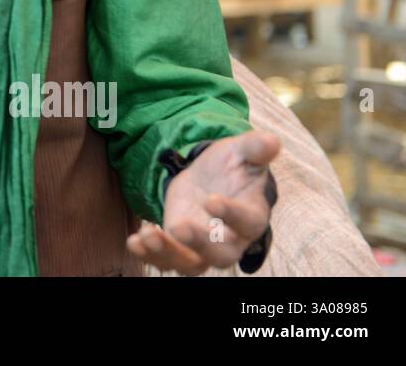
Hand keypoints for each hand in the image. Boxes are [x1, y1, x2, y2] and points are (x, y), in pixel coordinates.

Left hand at [127, 130, 279, 274]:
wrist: (210, 177)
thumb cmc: (232, 166)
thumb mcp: (242, 151)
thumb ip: (255, 148)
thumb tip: (272, 140)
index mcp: (252, 216)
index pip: (248, 223)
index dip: (232, 215)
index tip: (211, 200)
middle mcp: (231, 240)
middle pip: (221, 255)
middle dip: (199, 244)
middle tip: (178, 226)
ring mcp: (203, 247)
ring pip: (191, 265)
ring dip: (168, 254)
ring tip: (147, 235)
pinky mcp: (179, 247)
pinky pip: (166, 261)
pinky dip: (149, 256)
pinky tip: (133, 242)